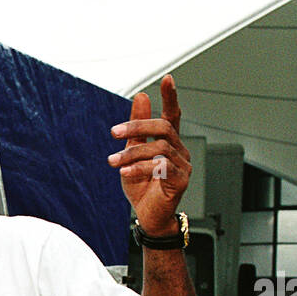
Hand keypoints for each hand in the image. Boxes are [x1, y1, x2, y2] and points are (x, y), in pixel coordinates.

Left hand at [108, 74, 190, 235]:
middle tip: (114, 133)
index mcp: (169, 143)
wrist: (148, 217)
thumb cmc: (142, 187)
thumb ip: (136, 129)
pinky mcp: (181, 181)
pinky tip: (124, 172)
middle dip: (137, 126)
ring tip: (112, 162)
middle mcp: (180, 151)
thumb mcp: (132, 154)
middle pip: (164, 127)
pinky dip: (140, 168)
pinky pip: (161, 167)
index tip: (167, 78)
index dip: (171, 97)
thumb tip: (141, 96)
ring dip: (132, 154)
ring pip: (159, 148)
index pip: (173, 115)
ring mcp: (183, 166)